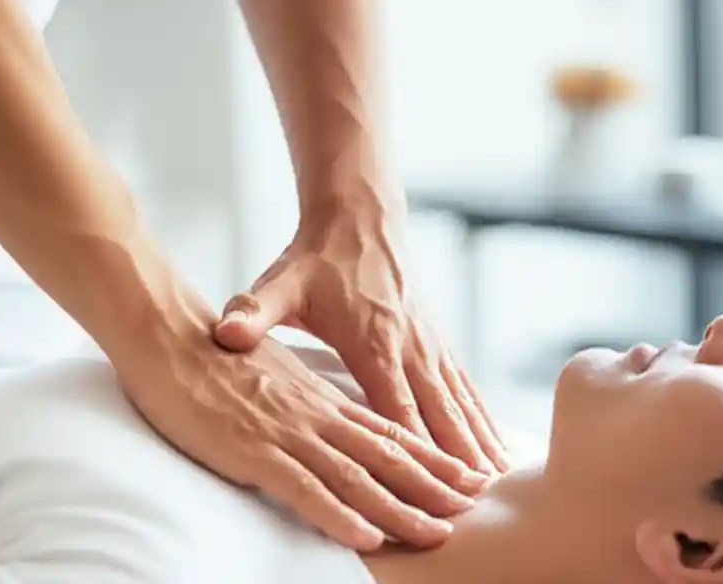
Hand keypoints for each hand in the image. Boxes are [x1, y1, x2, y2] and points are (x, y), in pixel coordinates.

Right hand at [114, 318, 488, 550]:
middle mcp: (316, 414)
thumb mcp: (272, 378)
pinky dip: (340, 515)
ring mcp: (288, 432)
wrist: (167, 334)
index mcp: (321, 399)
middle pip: (387, 454)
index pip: (388, 429)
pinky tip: (367, 537)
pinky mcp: (254, 449)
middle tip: (470, 508)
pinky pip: (306, 488)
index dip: (429, 455)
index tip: (462, 475)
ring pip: (359, 476)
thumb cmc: (212, 359)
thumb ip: (301, 403)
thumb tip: (321, 427)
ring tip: (436, 533)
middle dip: (433, 485)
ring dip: (400, 509)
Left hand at [215, 207, 510, 475]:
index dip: (413, 452)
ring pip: (460, 403)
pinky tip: (496, 447)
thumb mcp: (280, 283)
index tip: (427, 491)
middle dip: (457, 461)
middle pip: (438, 415)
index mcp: (372, 343)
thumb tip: (224, 332)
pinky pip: (464, 387)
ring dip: (479, 443)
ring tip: (498, 484)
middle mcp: (409, 347)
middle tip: (477, 505)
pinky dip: (482, 419)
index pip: (396, 410)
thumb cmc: (316, 259)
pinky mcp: (437, 340)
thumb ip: (253, 313)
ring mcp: (429, 343)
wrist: (360, 217)